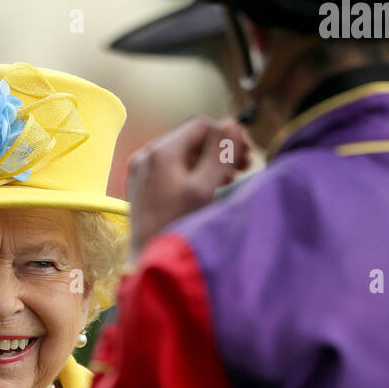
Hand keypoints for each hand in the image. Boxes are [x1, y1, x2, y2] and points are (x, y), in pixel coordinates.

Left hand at [127, 116, 252, 257]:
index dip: (227, 136)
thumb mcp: (204, 189)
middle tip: (244, 166)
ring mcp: (141, 172)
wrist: (146, 263)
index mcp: (160, 152)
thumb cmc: (175, 227)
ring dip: (208, 162)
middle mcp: (146, 156)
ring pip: (182, 156)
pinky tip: (208, 187)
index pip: (201, 126)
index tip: (247, 154)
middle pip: (190, 141)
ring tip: (230, 178)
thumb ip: (220, 154)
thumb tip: (233, 124)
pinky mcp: (142, 188)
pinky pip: (171, 171)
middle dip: (219, 150)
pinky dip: (192, 174)